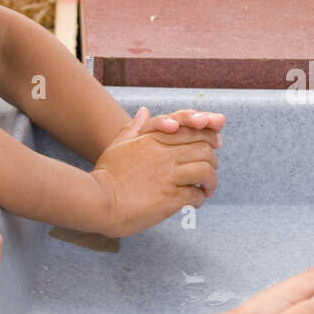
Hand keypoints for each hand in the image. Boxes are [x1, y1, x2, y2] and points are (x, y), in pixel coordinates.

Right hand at [89, 107, 220, 236]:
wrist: (98, 202)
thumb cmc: (107, 175)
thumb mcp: (118, 145)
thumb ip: (133, 128)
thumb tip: (144, 111)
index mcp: (154, 139)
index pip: (194, 130)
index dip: (210, 136)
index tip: (215, 145)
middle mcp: (164, 155)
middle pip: (205, 149)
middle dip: (214, 160)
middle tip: (210, 172)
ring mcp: (168, 176)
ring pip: (206, 170)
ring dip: (211, 181)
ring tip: (207, 190)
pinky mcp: (170, 198)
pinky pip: (196, 194)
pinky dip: (200, 199)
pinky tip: (195, 202)